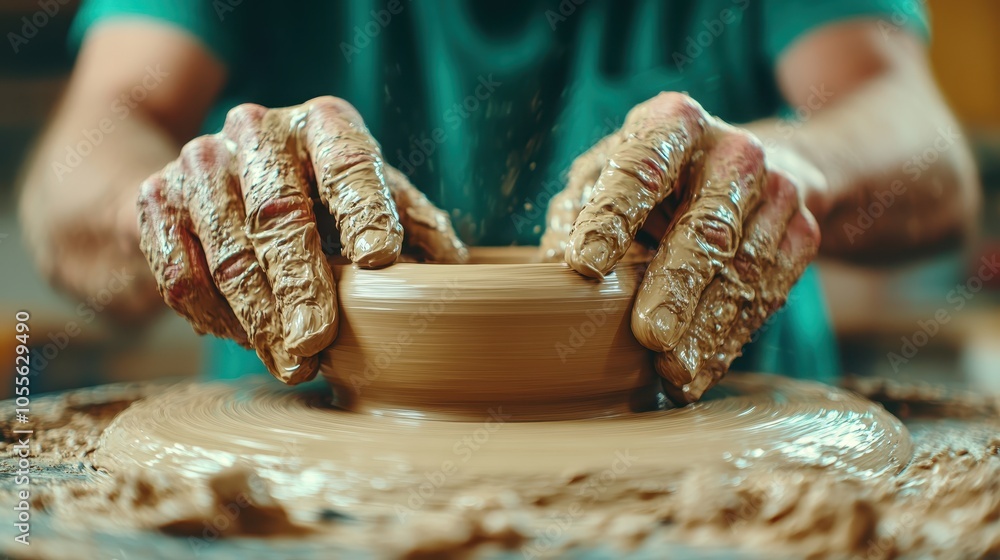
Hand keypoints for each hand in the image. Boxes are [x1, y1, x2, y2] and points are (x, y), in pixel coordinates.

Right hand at [137, 96, 467, 382]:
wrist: (216, 172)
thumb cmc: (319, 190)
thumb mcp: (371, 192)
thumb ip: (413, 223)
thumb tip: (457, 270)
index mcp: (323, 124)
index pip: (348, 163)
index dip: (364, 209)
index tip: (380, 258)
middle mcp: (256, 130)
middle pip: (280, 212)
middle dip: (301, 283)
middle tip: (317, 341)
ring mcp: (199, 164)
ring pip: (227, 250)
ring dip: (259, 317)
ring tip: (293, 364)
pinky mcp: (155, 201)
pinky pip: (179, 270)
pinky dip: (213, 315)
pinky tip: (244, 342)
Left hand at [541, 93, 821, 403]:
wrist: (751, 165)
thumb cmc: (654, 174)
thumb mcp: (609, 173)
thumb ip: (577, 213)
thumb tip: (548, 272)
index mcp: (673, 123)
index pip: (641, 168)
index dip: (612, 217)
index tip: (584, 265)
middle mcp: (733, 151)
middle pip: (705, 226)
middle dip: (677, 285)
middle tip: (648, 336)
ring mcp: (777, 191)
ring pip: (743, 269)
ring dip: (707, 327)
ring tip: (672, 372)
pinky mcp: (802, 232)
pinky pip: (768, 294)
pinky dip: (731, 338)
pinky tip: (701, 370)